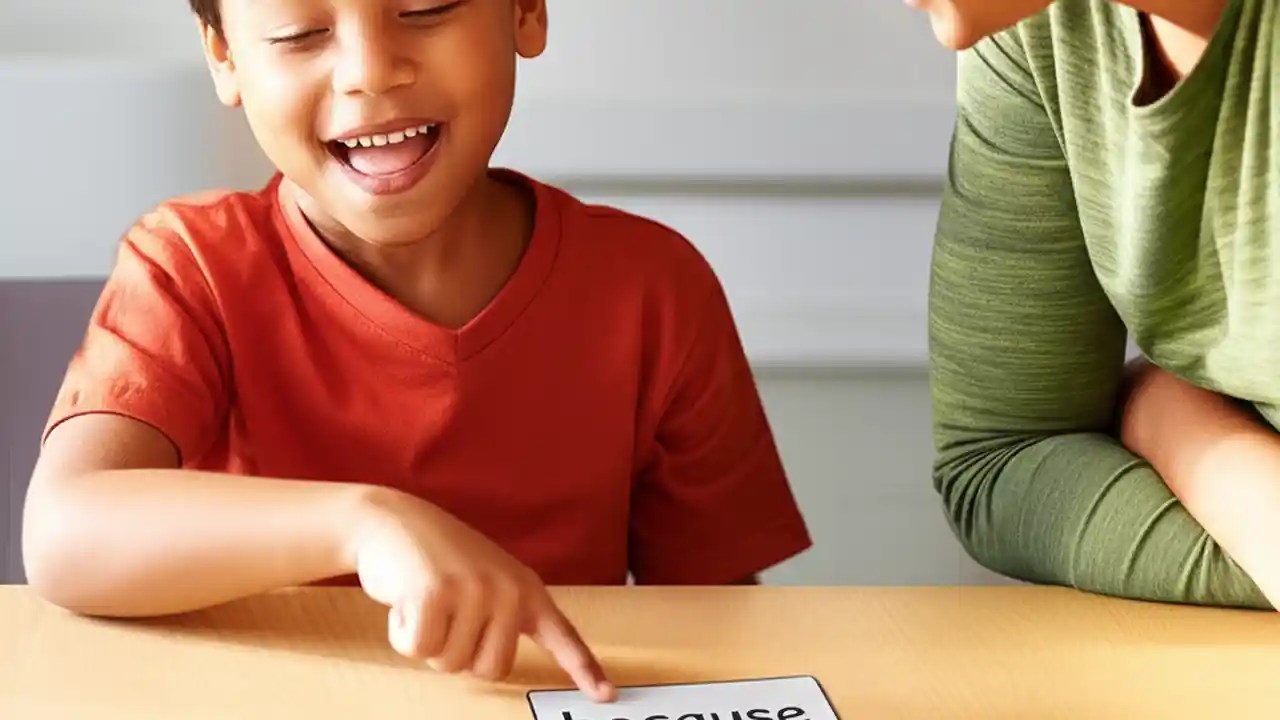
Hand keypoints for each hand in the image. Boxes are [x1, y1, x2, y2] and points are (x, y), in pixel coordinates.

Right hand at [347, 489, 615, 700]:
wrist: (392, 520)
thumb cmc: (437, 558)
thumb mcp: (485, 579)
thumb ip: (502, 615)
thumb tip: (493, 664)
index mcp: (525, 589)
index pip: (562, 635)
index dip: (584, 669)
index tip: (606, 695)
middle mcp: (507, 589)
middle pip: (490, 670)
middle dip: (458, 653)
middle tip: (446, 614)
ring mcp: (474, 590)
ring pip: (449, 664)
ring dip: (427, 640)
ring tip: (426, 599)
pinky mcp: (435, 594)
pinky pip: (417, 648)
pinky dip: (402, 632)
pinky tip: (405, 598)